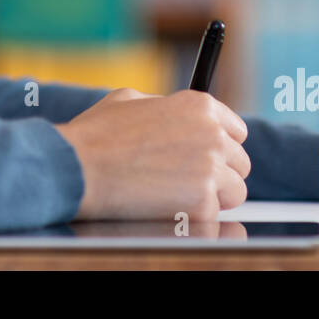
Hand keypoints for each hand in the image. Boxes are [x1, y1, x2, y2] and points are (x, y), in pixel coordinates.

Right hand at [55, 88, 250, 221]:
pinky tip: (167, 209)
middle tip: (187, 181)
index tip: (208, 156)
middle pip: (240, 163)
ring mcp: (211, 169)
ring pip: (234, 192)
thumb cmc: (96, 134)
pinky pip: (213, 217)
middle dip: (218, 173)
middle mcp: (213, 134)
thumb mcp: (131, 100)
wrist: (78, 166)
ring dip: (212, 197)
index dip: (221, 146)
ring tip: (178, 197)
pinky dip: (193, 218)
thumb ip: (164, 106)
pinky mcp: (202, 203)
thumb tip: (173, 117)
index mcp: (200, 106)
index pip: (237, 130)